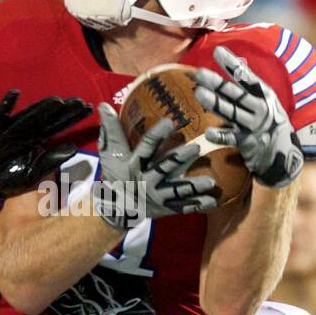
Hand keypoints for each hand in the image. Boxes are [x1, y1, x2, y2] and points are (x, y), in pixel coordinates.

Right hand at [0, 90, 91, 196]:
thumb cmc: (8, 178)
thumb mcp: (32, 173)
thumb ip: (51, 161)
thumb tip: (73, 148)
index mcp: (36, 139)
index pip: (57, 125)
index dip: (72, 117)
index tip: (89, 109)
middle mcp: (25, 131)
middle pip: (47, 118)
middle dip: (62, 110)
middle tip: (80, 101)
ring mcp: (8, 130)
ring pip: (28, 116)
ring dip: (40, 108)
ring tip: (56, 101)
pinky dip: (5, 106)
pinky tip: (14, 94)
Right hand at [93, 103, 217, 228]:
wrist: (115, 209)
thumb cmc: (114, 175)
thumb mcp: (109, 154)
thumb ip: (111, 130)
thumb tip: (103, 105)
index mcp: (134, 165)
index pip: (145, 148)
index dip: (157, 135)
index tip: (169, 122)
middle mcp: (146, 181)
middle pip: (165, 168)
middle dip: (180, 159)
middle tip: (197, 148)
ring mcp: (157, 196)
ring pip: (177, 189)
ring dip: (194, 185)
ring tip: (211, 181)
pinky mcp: (165, 207)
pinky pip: (183, 207)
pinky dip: (197, 204)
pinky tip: (212, 201)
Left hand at [194, 46, 303, 188]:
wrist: (285, 152)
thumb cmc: (269, 121)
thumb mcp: (263, 101)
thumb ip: (247, 88)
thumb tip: (230, 65)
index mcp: (264, 94)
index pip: (246, 76)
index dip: (232, 64)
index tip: (217, 52)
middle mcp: (260, 108)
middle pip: (235, 93)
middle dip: (217, 83)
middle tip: (199, 73)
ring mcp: (254, 126)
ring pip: (231, 112)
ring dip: (215, 103)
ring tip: (198, 93)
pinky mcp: (248, 143)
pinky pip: (231, 138)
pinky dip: (220, 135)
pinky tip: (208, 132)